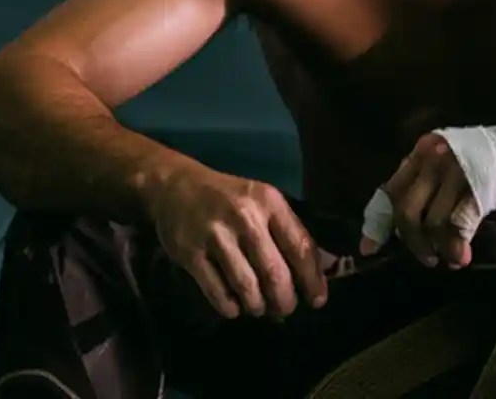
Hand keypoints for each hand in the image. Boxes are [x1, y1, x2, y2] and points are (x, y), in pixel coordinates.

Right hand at [146, 167, 327, 319]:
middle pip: (275, 274)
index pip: (300, 247)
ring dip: (257, 306)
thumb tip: (319, 273)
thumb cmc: (229, 199)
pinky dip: (230, 307)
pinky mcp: (191, 252)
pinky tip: (234, 306)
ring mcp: (216, 235)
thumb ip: (288, 233)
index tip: (317, 301)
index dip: (312, 280)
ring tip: (258, 308)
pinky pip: (218, 293)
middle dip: (284, 301)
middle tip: (283, 310)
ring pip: (247, 287)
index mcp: (270, 202)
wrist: (176, 186)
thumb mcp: (262, 202)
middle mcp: (245, 217)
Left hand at [361, 133, 475, 269]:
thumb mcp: (447, 166)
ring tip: (450, 260)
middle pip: (406, 210)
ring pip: (433, 222)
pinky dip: (457, 247)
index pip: (389, 190)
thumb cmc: (486, 163)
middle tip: (426, 259)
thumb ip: (423, 187)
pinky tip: (462, 256)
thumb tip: (395, 229)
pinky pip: (459, 225)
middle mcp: (434, 157)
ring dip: (439, 249)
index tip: (368, 250)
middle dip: (413, 242)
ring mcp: (457, 169)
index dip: (376, 223)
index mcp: (421, 151)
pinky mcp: (481, 185)